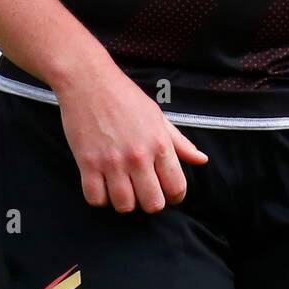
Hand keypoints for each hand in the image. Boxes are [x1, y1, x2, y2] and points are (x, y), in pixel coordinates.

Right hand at [54, 66, 208, 213]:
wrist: (89, 83)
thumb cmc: (126, 98)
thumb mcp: (159, 117)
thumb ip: (180, 143)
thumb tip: (201, 160)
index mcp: (159, 144)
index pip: (176, 187)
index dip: (176, 196)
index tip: (170, 194)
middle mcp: (138, 157)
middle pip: (152, 203)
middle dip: (152, 202)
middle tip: (146, 193)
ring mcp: (112, 162)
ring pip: (124, 206)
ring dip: (126, 202)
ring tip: (124, 188)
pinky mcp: (87, 165)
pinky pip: (96, 199)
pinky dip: (100, 198)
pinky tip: (103, 185)